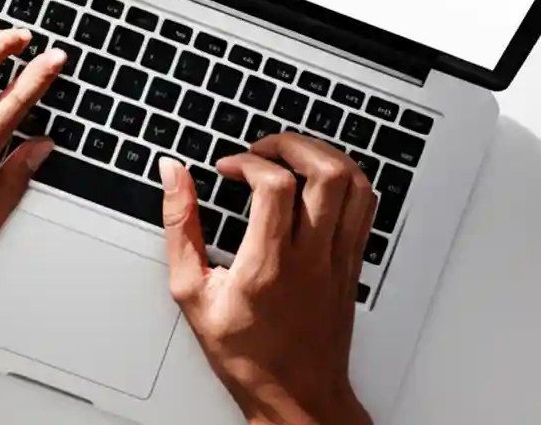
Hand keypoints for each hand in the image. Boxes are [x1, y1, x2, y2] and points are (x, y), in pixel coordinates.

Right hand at [159, 134, 376, 424]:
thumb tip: (174, 177)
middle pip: (327, 173)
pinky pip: (366, 205)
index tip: (229, 167)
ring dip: (323, 155)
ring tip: (292, 158)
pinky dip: (346, 179)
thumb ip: (181, 229)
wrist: (296, 396)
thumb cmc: (246, 355)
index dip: (249, 161)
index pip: (275, 186)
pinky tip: (319, 183)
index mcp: (269, 265)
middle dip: (292, 144)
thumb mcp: (192, 294)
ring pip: (355, 183)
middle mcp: (312, 257)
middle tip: (264, 150)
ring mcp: (339, 258)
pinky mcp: (353, 262)